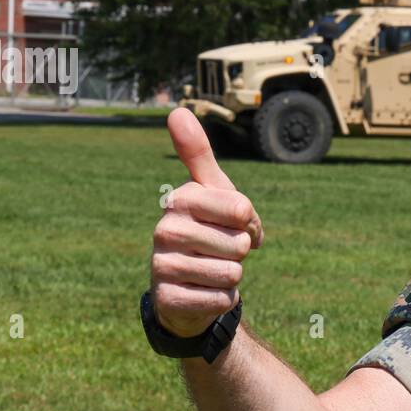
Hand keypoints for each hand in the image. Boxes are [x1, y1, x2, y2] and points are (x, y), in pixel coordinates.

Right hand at [150, 108, 262, 337]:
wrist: (187, 285)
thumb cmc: (208, 231)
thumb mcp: (211, 191)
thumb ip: (199, 153)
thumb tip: (177, 111)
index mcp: (180, 199)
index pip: (242, 210)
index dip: (248, 223)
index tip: (231, 224)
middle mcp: (164, 229)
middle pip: (240, 245)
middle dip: (240, 252)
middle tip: (219, 250)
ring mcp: (162, 265)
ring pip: (232, 273)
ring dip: (232, 277)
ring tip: (210, 271)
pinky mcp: (167, 298)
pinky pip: (222, 299)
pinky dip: (222, 299)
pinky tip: (203, 292)